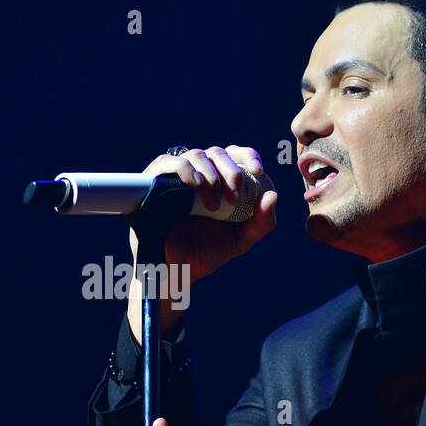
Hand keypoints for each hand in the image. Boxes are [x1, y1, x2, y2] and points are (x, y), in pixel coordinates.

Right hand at [127, 145, 277, 286]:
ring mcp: (176, 176)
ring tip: (214, 205)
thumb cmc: (207, 253)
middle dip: (232, 173)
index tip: (258, 172)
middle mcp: (198, 173)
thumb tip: (272, 196)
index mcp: (220, 180)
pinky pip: (167, 162)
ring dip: (211, 175)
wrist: (176, 272)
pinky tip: (195, 184)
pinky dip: (184, 168)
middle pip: (218, 153)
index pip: (235, 154)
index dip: (248, 156)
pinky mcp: (154, 182)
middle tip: (235, 200)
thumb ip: (262, 221)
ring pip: (196, 155)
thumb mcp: (242, 239)